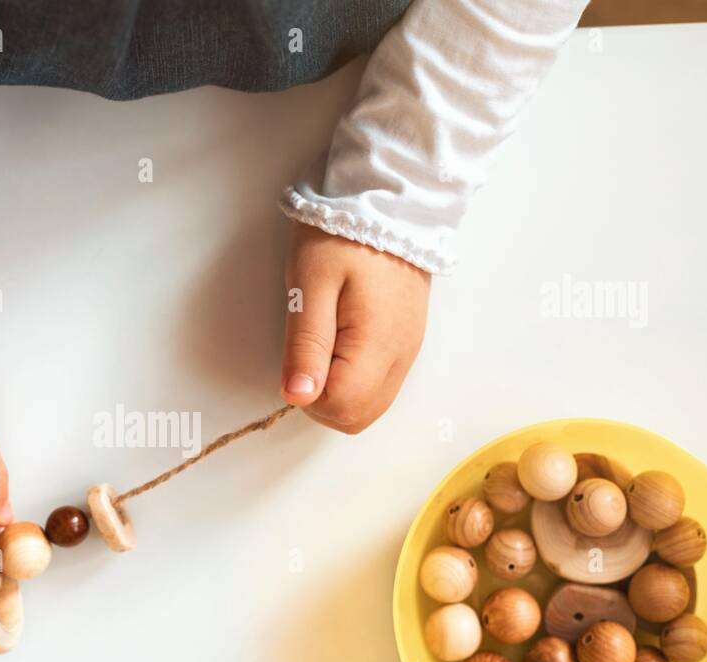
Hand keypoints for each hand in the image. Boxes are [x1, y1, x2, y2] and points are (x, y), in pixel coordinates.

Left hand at [281, 222, 429, 433]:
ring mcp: (408, 351)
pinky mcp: (407, 342)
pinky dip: (354, 380)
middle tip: (306, 355)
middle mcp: (401, 356)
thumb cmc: (341, 234)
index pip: (342, 407)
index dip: (308, 395)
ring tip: (322, 345)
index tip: (298, 356)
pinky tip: (340, 343)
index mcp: (377, 343)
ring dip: (338, 393)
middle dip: (322, 402)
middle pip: (358, 417)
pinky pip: (380, 384)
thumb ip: (306, 344)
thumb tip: (298, 396)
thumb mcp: (310, 284)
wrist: (387, 199)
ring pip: (370, 406)